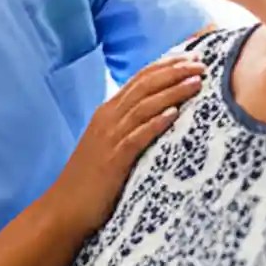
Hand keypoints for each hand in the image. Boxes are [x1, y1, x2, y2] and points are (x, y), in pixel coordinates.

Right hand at [47, 55, 204, 233]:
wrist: (64, 208)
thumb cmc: (90, 180)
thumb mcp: (108, 145)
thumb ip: (128, 128)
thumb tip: (158, 116)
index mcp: (107, 112)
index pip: (139, 79)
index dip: (166, 65)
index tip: (191, 56)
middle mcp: (107, 119)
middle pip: (144, 85)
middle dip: (174, 71)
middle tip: (201, 62)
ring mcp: (109, 138)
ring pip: (144, 105)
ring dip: (172, 92)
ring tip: (196, 82)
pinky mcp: (113, 159)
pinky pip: (137, 136)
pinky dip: (155, 123)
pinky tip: (174, 115)